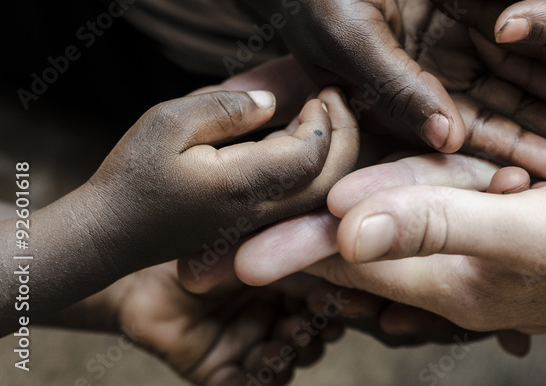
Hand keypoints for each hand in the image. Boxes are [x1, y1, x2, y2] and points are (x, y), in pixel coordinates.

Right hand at [83, 86, 357, 277]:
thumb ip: (224, 109)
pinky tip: (299, 133)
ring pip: (320, 194)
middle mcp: (260, 211)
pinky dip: (312, 167)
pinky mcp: (254, 226)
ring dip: (332, 152)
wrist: (106, 235)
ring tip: (323, 110)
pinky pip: (299, 199)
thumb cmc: (130, 176)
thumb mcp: (167, 123)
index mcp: (242, 186)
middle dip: (345, 137)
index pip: (310, 155)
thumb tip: (273, 102)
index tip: (323, 90)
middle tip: (337, 97)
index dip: (325, 120)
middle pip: (330, 181)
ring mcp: (260, 224)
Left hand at [102, 262, 336, 385]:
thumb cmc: (194, 249)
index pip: (322, 299)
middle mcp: (272, 318)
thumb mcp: (246, 244)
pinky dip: (261, 382)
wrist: (138, 277)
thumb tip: (327, 251)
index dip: (334, 303)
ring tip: (286, 339)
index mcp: (285, 285)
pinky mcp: (221, 373)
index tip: (335, 296)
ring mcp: (248, 348)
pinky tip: (264, 367)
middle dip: (315, 332)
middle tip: (310, 321)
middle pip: (312, 335)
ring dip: (292, 354)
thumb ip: (283, 248)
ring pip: (288, 362)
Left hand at [185, 154, 532, 355]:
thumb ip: (438, 227)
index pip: (346, 264)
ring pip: (401, 224)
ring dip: (350, 208)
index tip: (217, 254)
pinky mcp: (518, 221)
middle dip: (299, 238)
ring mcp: (490, 246)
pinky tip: (403, 168)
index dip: (282, 253)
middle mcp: (462, 269)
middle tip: (238, 230)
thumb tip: (344, 227)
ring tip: (299, 190)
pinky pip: (447, 206)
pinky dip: (413, 188)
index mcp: (453, 279)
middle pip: (362, 250)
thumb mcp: (526, 235)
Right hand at [269, 0, 545, 178]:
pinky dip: (545, 11)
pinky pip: (509, 7)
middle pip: (506, 105)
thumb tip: (448, 139)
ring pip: (515, 60)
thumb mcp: (352, 39)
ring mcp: (449, 39)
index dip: (519, 152)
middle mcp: (435, 77)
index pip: (473, 133)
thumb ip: (398, 84)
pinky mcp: (458, 0)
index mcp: (407, 100)